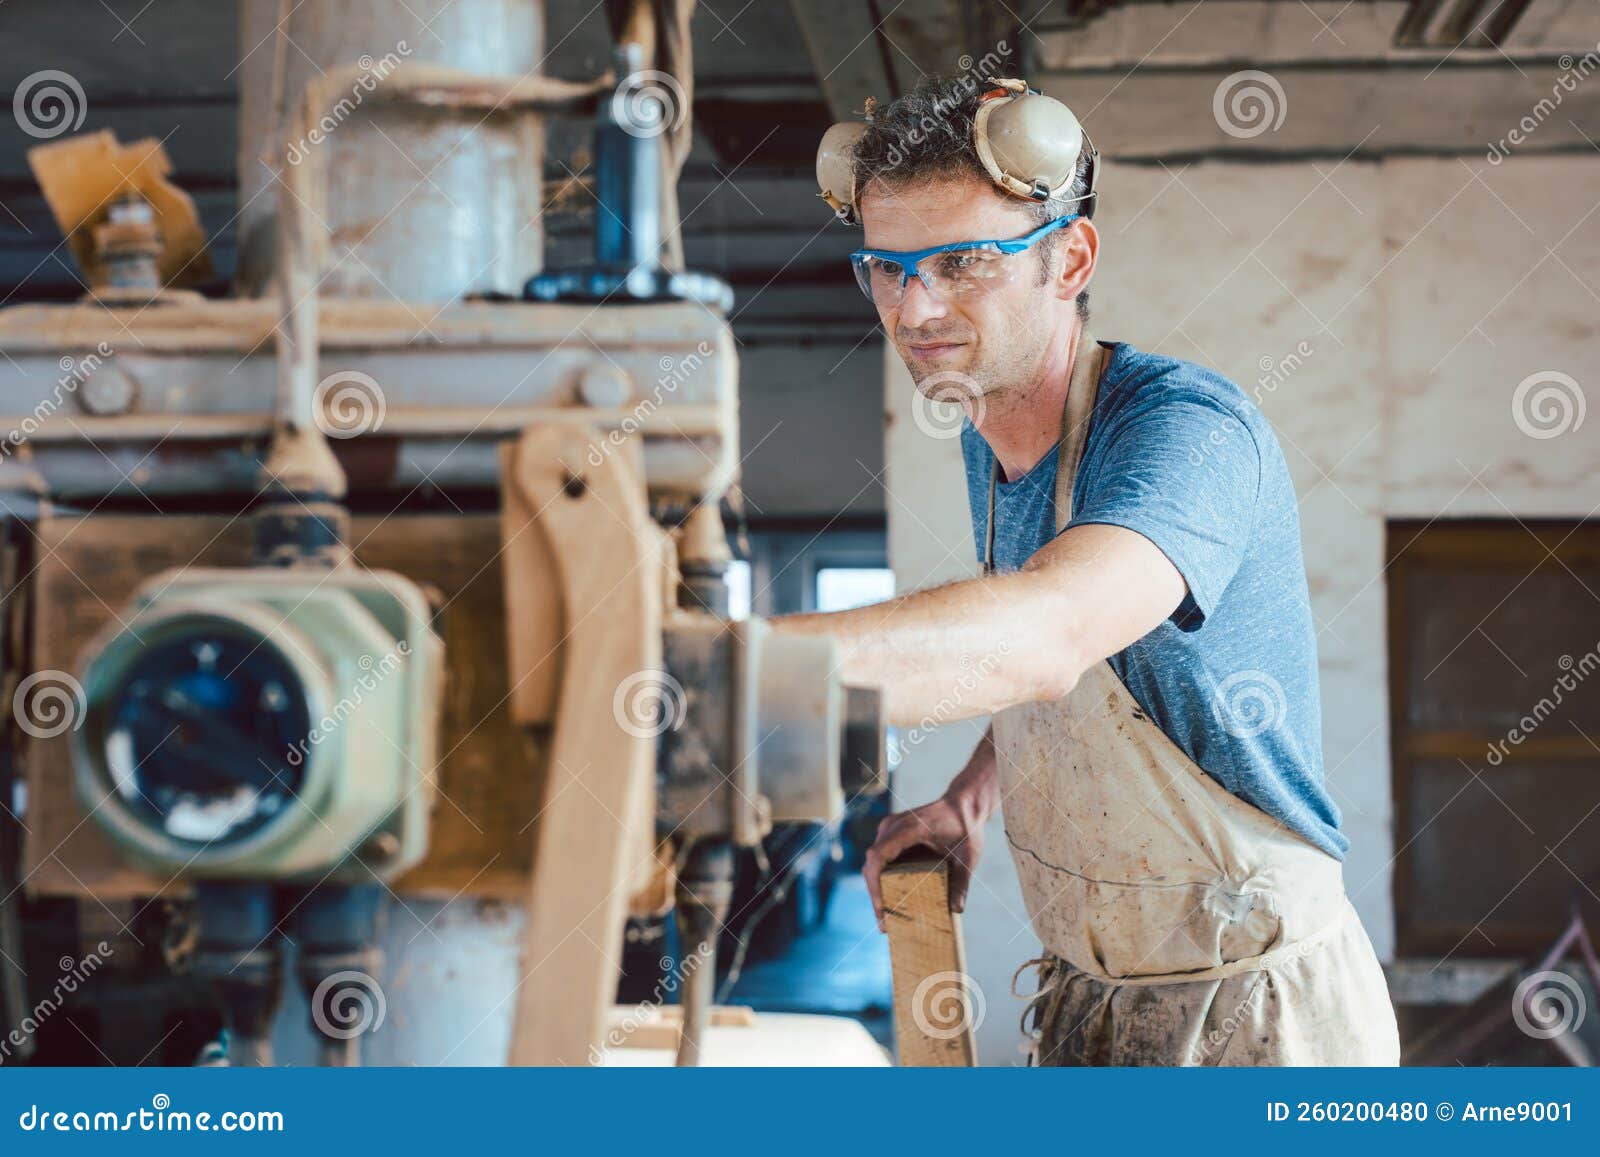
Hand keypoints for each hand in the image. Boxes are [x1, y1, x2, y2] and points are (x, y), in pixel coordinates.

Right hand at [863, 793, 984, 931]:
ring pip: (874, 864)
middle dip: (875, 895)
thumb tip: (956, 910)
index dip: (875, 884)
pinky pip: (881, 860)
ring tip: (886, 919)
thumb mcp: (968, 857)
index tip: (881, 908)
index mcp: (909, 828)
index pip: (878, 856)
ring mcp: (889, 830)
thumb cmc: (966, 828)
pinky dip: (883, 881)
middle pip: (872, 864)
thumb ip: (962, 882)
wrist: (963, 806)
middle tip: (884, 925)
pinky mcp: (891, 836)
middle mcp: (892, 827)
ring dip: (877, 890)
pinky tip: (892, 902)